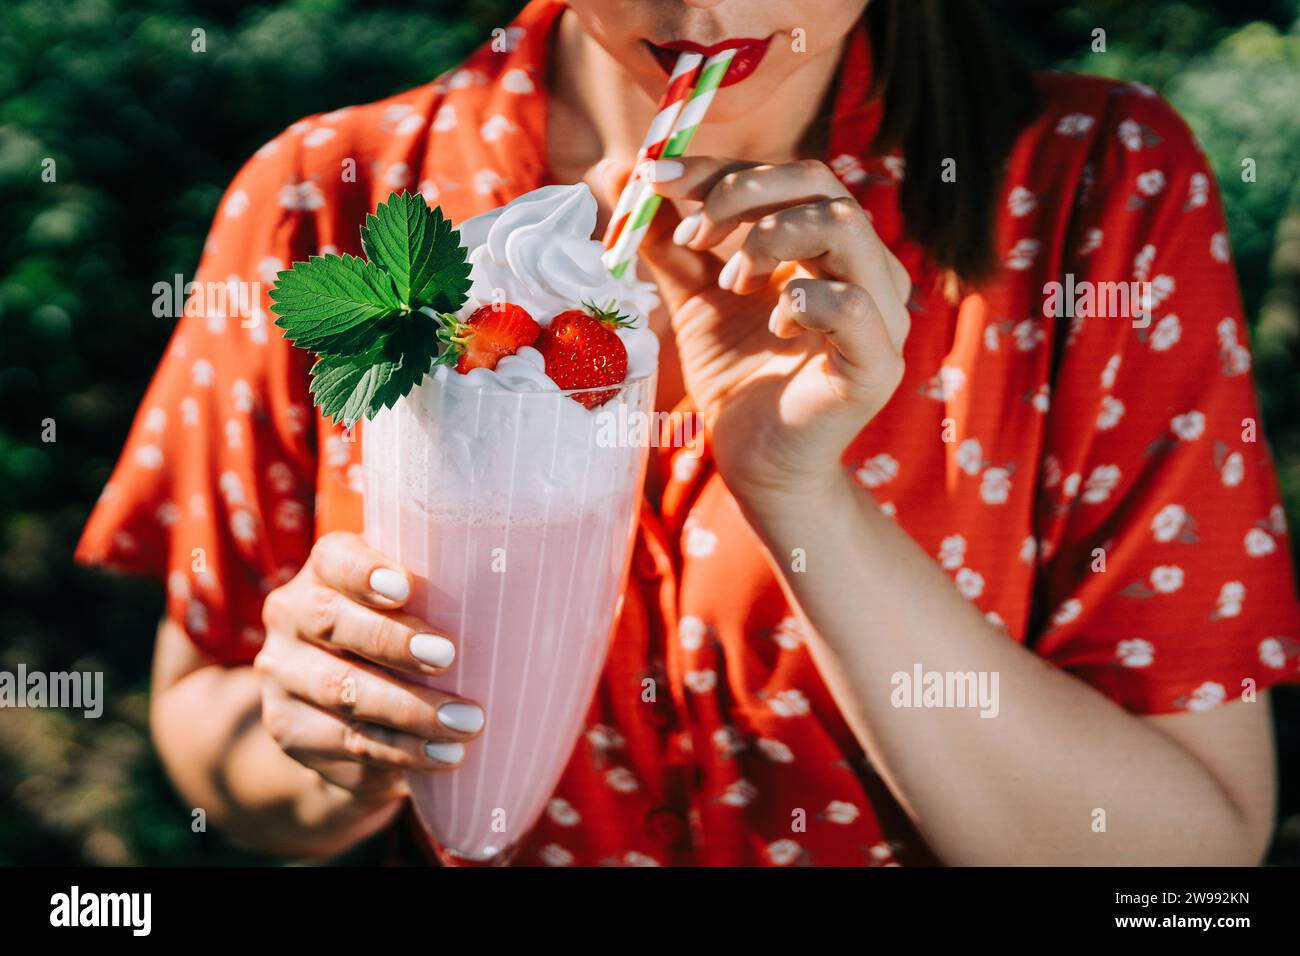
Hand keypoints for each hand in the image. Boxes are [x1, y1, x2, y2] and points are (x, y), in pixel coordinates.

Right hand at [255, 531, 483, 807]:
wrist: (344, 714)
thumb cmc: (404, 638)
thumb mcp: (415, 608)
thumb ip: (442, 594)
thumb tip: (522, 596)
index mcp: (324, 571)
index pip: (334, 558)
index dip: (364, 571)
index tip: (405, 587)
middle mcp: (291, 615)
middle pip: (332, 621)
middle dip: (393, 641)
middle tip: (449, 656)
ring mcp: (283, 675)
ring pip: (341, 690)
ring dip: (410, 709)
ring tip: (468, 722)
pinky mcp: (289, 730)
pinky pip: (346, 742)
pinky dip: (402, 751)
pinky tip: (444, 756)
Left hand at [617, 157, 911, 508]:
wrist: (756, 465)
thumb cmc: (736, 379)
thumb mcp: (692, 297)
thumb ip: (667, 239)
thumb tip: (619, 170)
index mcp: (824, 245)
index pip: (786, 175)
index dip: (720, 169)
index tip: (655, 176)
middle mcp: (861, 267)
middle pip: (820, 184)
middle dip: (743, 193)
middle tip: (692, 235)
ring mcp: (878, 313)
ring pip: (845, 227)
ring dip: (771, 239)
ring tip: (731, 283)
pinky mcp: (877, 363)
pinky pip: (850, 305)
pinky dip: (800, 302)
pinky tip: (772, 326)